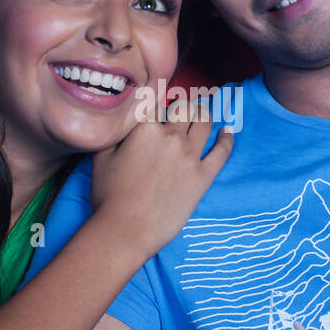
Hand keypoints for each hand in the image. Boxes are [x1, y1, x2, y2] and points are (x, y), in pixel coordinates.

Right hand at [89, 96, 231, 254]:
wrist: (125, 230)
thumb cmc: (109, 196)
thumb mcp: (101, 156)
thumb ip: (115, 132)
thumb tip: (122, 118)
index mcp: (145, 128)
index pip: (154, 101)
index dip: (154, 99)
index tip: (156, 99)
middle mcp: (171, 137)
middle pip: (183, 107)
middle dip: (181, 104)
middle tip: (180, 106)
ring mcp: (190, 156)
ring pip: (204, 122)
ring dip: (203, 113)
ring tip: (201, 111)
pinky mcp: (203, 177)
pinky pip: (222, 152)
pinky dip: (226, 138)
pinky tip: (228, 131)